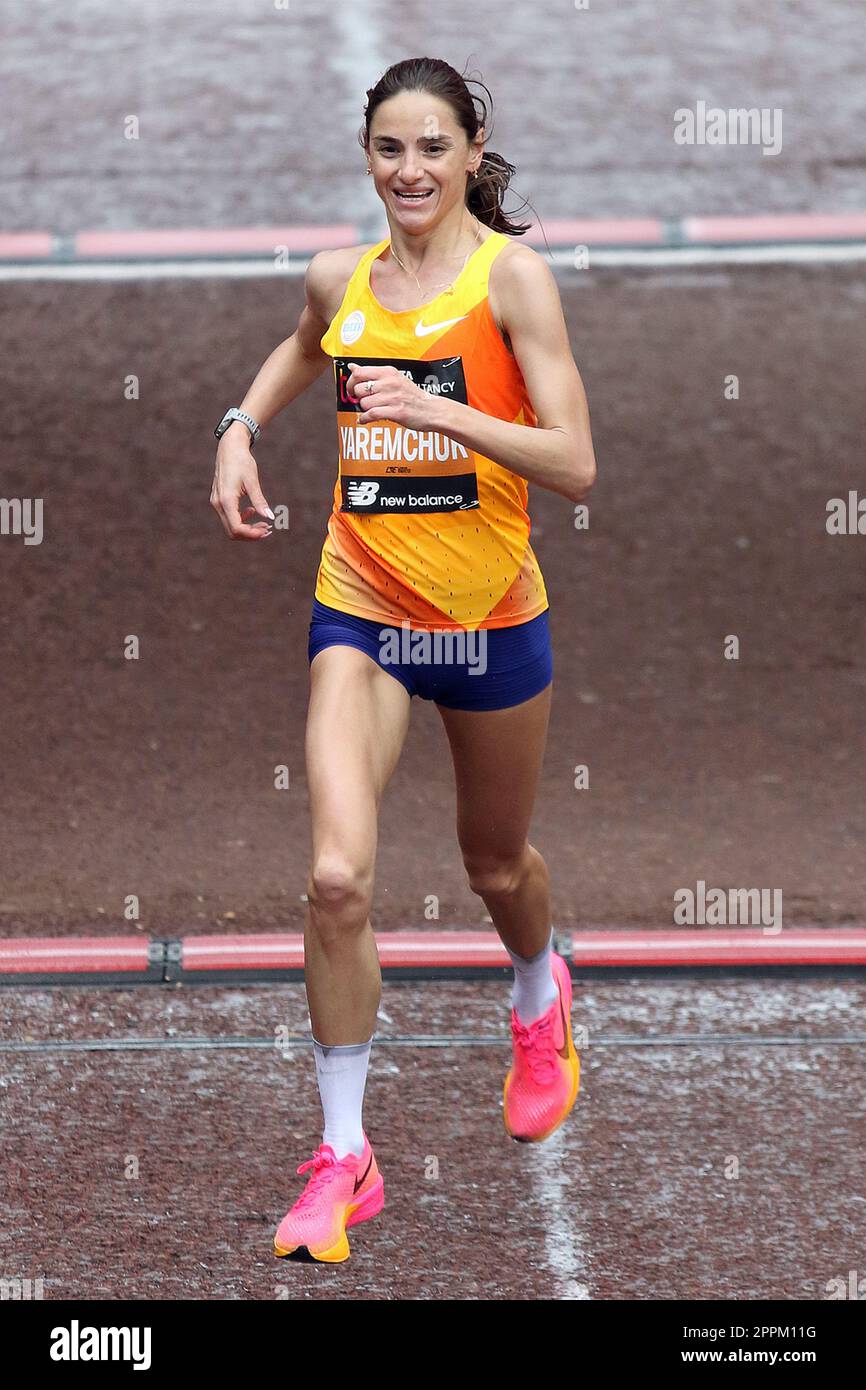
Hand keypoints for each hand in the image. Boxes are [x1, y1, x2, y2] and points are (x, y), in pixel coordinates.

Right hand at [210, 422, 274, 540]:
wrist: (229, 447)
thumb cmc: (242, 461)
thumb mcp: (252, 481)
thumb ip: (259, 501)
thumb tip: (270, 518)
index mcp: (226, 500)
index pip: (237, 528)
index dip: (252, 534)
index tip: (268, 529)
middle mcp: (218, 504)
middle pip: (232, 531)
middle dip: (251, 534)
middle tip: (268, 530)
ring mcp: (216, 502)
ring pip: (230, 526)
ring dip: (247, 528)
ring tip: (264, 524)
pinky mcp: (218, 499)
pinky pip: (228, 517)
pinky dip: (241, 520)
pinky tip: (252, 512)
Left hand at [345, 362, 436, 429]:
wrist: (432, 410)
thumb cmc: (413, 396)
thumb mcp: (394, 378)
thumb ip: (372, 373)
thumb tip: (352, 367)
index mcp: (389, 372)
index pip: (360, 372)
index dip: (350, 382)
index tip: (351, 388)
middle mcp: (390, 383)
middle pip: (359, 389)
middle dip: (358, 398)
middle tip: (365, 401)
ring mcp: (393, 397)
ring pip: (364, 403)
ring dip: (365, 409)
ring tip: (373, 409)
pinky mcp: (395, 412)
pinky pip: (371, 415)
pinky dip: (364, 419)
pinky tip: (365, 419)